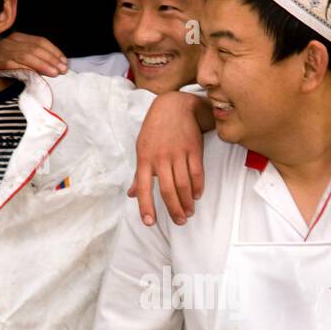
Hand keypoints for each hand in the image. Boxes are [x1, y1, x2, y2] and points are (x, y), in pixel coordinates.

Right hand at [0, 31, 67, 76]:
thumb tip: (58, 64)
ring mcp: (2, 51)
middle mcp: (9, 42)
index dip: (54, 51)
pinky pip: (14, 65)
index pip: (40, 41)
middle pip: (34, 48)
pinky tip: (37, 75)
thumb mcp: (23, 58)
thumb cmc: (8, 69)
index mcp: (17, 38)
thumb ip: (36, 57)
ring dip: (42, 65)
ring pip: (26, 55)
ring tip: (54, 73)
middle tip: (62, 70)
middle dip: (51, 59)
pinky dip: (27, 69)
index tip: (64, 62)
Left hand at [128, 91, 205, 226]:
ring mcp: (178, 153)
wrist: (174, 106)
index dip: (146, 207)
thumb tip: (132, 195)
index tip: (150, 223)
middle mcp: (161, 158)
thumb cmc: (154, 130)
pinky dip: (198, 187)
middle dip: (174, 209)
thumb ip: (139, 175)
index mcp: (145, 159)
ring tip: (189, 212)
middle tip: (180, 221)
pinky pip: (197, 172)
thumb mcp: (142, 149)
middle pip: (168, 190)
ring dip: (187, 202)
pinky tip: (197, 196)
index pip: (144, 188)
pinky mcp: (193, 149)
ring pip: (184, 184)